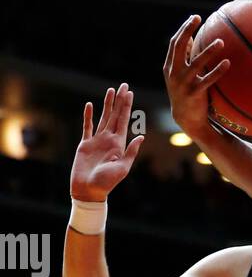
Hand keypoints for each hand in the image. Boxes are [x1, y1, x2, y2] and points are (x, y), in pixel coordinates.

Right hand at [70, 84, 144, 202]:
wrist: (88, 191)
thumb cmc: (106, 183)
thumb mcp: (122, 168)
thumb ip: (131, 152)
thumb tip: (141, 136)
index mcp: (119, 144)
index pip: (124, 120)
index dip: (127, 106)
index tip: (130, 92)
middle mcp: (109, 139)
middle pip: (115, 115)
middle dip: (120, 100)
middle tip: (124, 85)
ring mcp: (97, 141)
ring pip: (103, 117)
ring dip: (107, 104)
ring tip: (110, 90)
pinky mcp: (85, 144)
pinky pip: (87, 127)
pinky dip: (87, 116)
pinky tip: (89, 105)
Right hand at [163, 15, 229, 139]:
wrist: (186, 119)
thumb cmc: (186, 94)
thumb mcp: (181, 76)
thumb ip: (185, 59)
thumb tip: (191, 37)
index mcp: (170, 67)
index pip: (174, 43)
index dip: (184, 29)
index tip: (195, 18)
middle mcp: (174, 73)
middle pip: (178, 47)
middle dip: (188, 30)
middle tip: (199, 19)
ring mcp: (183, 84)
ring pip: (195, 63)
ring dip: (208, 51)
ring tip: (221, 42)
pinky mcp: (193, 94)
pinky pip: (207, 80)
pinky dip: (217, 71)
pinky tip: (227, 63)